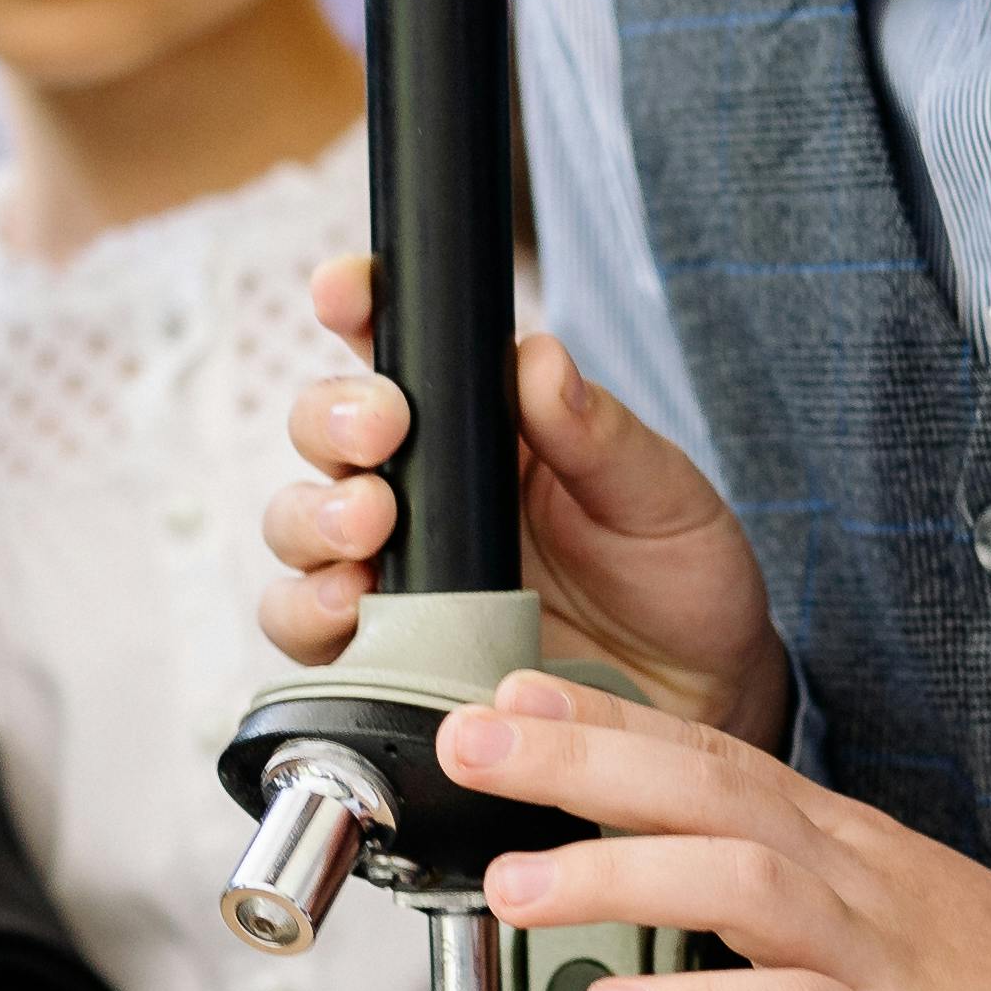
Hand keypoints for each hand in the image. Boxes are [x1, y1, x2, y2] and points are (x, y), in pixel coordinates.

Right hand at [266, 267, 788, 744]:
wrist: (692, 698)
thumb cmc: (677, 580)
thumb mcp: (663, 497)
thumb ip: (601, 436)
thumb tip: (538, 361)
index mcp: (483, 427)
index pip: (402, 349)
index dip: (358, 307)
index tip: (347, 292)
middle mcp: (423, 492)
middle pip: (324, 431)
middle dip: (333, 419)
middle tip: (381, 433)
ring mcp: (395, 572)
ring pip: (297, 524)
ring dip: (313, 515)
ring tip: (366, 526)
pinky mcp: (385, 653)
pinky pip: (306, 628)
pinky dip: (308, 611)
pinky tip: (352, 609)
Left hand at [432, 679, 990, 990]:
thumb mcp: (880, 914)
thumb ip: (780, 884)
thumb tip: (671, 865)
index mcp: (840, 844)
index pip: (707, 750)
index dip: (602, 716)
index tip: (505, 690)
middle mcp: (850, 878)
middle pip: (705, 783)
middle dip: (575, 756)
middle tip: (467, 745)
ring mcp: (875, 956)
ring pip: (736, 880)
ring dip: (614, 873)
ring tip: (515, 888)